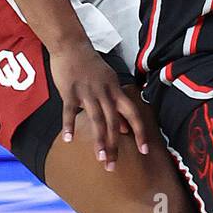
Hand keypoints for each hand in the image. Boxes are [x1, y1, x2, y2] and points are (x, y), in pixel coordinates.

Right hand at [49, 40, 148, 170]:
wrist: (72, 46)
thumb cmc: (91, 67)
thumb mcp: (109, 83)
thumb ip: (117, 106)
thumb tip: (125, 128)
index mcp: (115, 91)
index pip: (133, 113)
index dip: (140, 132)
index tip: (144, 150)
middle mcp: (105, 92)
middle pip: (114, 121)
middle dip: (115, 145)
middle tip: (112, 166)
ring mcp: (88, 91)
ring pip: (96, 119)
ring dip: (99, 140)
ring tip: (100, 158)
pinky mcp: (70, 90)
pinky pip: (69, 110)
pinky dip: (69, 125)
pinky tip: (68, 140)